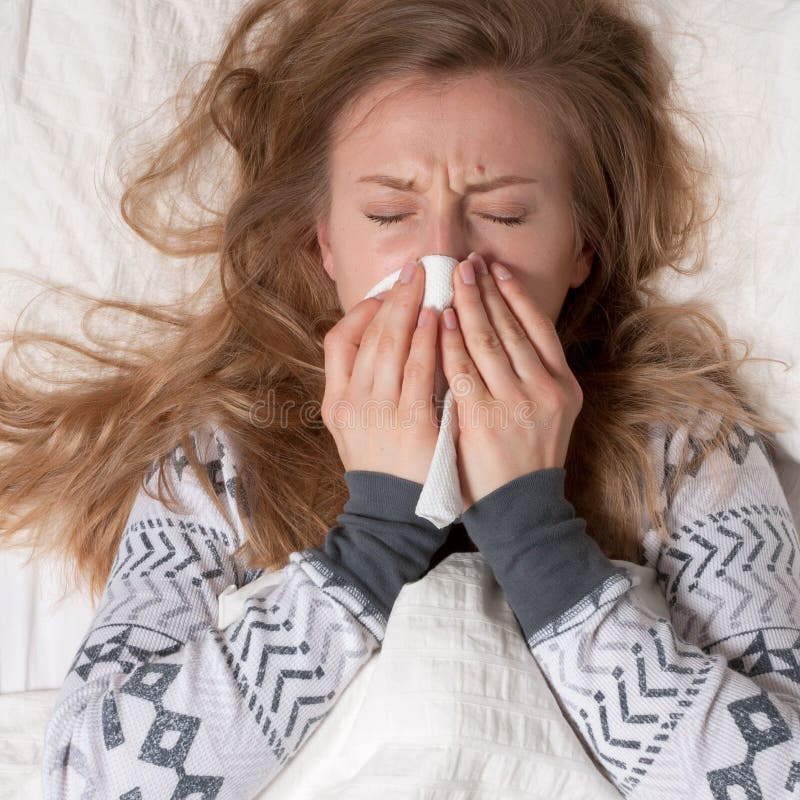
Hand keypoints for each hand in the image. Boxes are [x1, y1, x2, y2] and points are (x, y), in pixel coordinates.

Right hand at [321, 261, 440, 485]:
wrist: (393, 516)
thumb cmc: (381, 467)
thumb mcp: (354, 429)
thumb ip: (360, 388)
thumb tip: (382, 341)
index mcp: (336, 402)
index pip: (337, 342)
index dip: (361, 311)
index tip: (385, 293)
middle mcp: (353, 403)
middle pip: (369, 336)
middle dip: (394, 298)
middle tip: (414, 270)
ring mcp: (380, 413)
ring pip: (393, 346)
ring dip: (411, 309)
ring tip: (428, 283)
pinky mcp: (412, 424)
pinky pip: (420, 371)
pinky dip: (428, 341)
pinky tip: (440, 320)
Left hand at [437, 254, 583, 510]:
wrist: (522, 508)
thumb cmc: (529, 457)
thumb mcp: (551, 414)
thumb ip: (535, 376)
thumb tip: (506, 330)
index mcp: (563, 385)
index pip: (537, 328)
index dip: (515, 295)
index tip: (496, 270)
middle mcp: (545, 389)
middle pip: (511, 327)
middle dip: (485, 291)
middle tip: (466, 263)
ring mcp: (516, 403)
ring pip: (488, 342)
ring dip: (468, 306)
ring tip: (452, 280)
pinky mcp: (484, 419)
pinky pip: (463, 370)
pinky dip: (450, 342)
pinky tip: (439, 320)